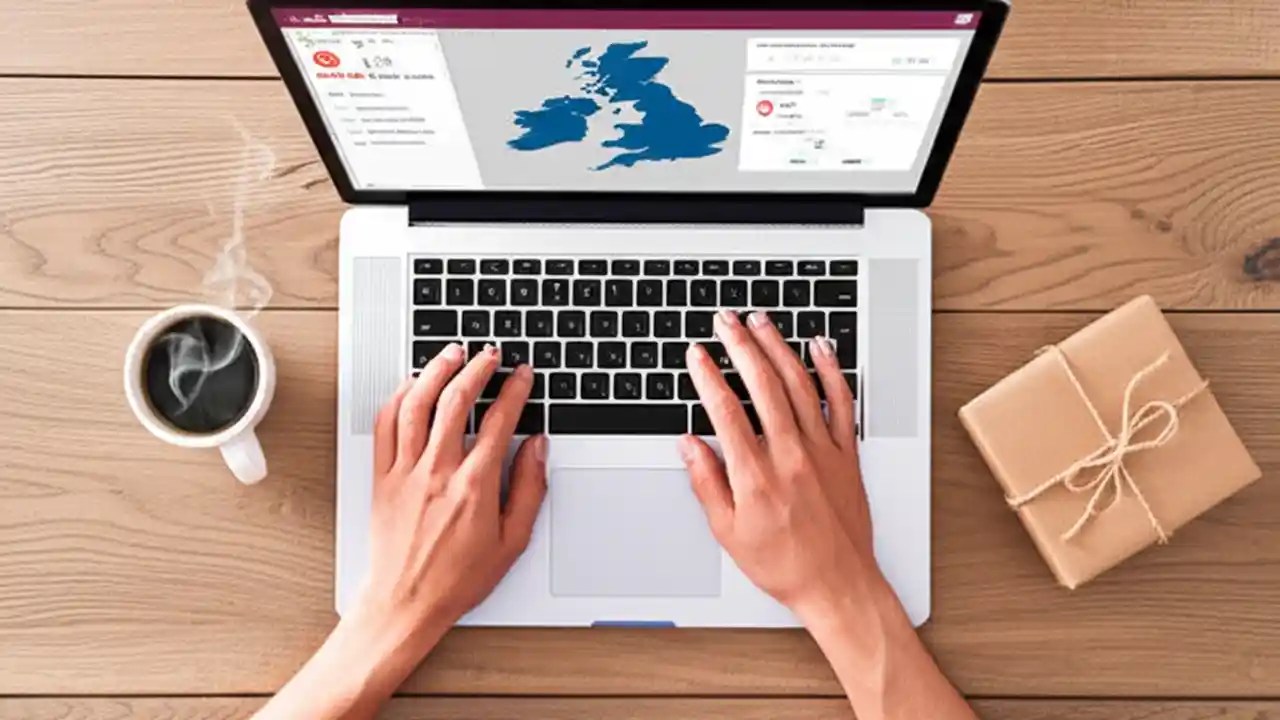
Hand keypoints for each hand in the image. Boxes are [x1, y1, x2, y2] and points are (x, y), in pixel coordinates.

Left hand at [354, 343, 546, 651]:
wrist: (405, 603)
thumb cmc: (457, 579)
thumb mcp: (512, 541)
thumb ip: (529, 489)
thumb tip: (537, 449)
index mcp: (474, 486)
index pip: (500, 421)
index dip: (515, 390)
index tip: (522, 375)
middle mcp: (437, 472)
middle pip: (457, 401)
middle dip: (477, 368)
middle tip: (489, 354)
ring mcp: (406, 472)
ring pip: (417, 404)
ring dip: (436, 371)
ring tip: (452, 354)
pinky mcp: (382, 478)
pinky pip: (386, 426)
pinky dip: (398, 398)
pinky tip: (411, 385)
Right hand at [679, 310, 879, 621]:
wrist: (837, 584)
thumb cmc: (783, 564)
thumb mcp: (727, 532)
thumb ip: (706, 483)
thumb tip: (688, 444)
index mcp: (756, 475)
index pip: (726, 410)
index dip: (708, 376)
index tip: (697, 354)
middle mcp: (790, 455)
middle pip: (763, 385)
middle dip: (741, 345)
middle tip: (726, 320)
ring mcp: (822, 451)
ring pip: (800, 384)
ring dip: (778, 347)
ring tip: (761, 321)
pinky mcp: (845, 453)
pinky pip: (841, 402)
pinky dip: (831, 370)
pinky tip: (819, 347)